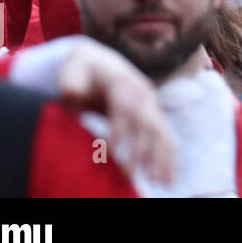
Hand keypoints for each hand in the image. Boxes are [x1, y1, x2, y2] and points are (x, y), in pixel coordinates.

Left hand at [56, 40, 175, 184]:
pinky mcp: (153, 113)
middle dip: (141, 150)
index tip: (112, 153)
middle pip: (145, 123)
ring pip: (160, 131)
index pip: (123, 107)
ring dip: (161, 156)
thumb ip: (72, 84)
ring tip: (160, 181)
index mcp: (121, 82)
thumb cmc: (81, 71)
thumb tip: (74, 93)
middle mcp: (141, 92)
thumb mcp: (72, 72)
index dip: (119, 129)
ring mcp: (150, 103)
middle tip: (129, 175)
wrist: (99, 61)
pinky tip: (170, 175)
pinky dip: (168, 155)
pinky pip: (165, 135)